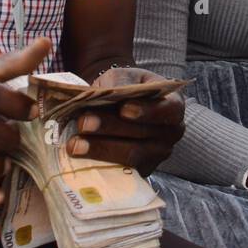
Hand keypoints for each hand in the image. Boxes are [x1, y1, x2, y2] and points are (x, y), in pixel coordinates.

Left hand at [68, 66, 184, 175]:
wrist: (120, 104)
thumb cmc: (125, 87)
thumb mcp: (123, 77)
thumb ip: (116, 84)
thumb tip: (100, 96)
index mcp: (173, 105)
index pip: (168, 110)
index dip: (147, 111)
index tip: (123, 110)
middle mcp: (170, 133)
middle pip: (143, 134)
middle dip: (110, 128)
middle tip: (83, 123)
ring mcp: (158, 154)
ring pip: (131, 155)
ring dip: (100, 149)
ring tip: (74, 144)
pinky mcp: (142, 170)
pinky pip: (122, 171)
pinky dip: (98, 163)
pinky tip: (79, 157)